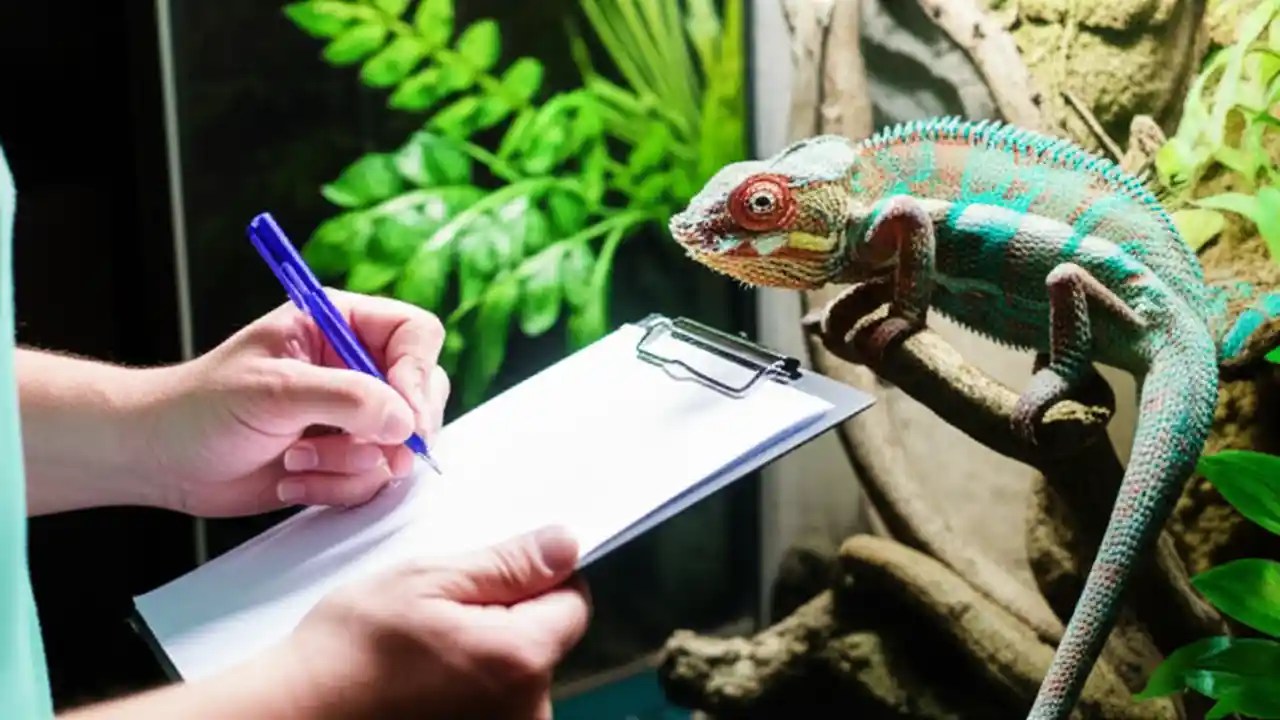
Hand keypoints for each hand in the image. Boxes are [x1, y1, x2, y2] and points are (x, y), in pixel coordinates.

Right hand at [57, 526, 591, 719]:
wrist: (294, 718)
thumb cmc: (347, 652)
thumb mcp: (425, 581)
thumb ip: (507, 564)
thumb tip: (565, 545)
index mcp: (520, 658)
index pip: (573, 601)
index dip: (538, 578)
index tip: (494, 575)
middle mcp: (526, 710)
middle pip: (546, 640)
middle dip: (507, 618)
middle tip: (441, 614)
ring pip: (518, 674)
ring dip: (485, 656)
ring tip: (425, 653)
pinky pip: (494, 704)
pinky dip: (469, 689)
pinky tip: (424, 682)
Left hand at [141, 289, 448, 515]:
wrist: (162, 460)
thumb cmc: (200, 408)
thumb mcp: (274, 391)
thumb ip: (346, 398)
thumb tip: (403, 420)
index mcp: (339, 324)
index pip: (415, 335)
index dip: (417, 374)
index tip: (401, 415)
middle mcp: (354, 366)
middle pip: (423, 392)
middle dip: (392, 431)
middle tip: (360, 449)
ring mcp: (352, 416)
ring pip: (400, 444)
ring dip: (351, 464)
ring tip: (297, 460)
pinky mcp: (344, 458)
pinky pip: (374, 478)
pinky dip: (337, 488)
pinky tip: (292, 479)